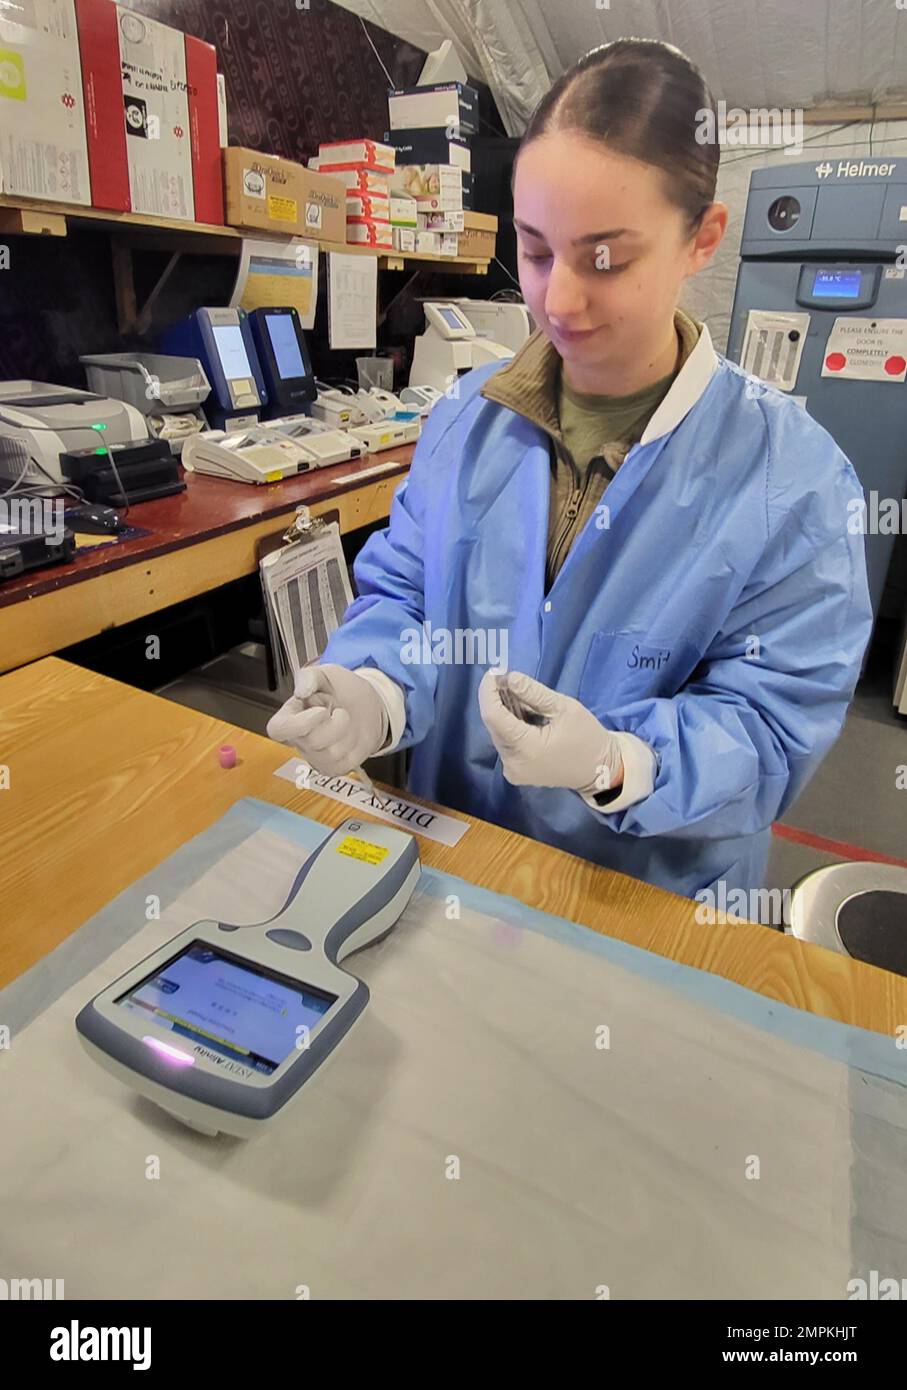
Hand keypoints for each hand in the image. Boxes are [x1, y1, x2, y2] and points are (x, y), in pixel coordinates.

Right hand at [266, 664, 388, 776]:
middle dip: (335, 723)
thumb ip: (310, 677)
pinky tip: (351, 736)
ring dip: (348, 733)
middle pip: (312, 742)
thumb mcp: (325, 674)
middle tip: (340, 710)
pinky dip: (355, 747)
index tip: (321, 711)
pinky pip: (344, 763)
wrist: (369, 704)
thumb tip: (301, 691)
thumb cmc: (342, 690)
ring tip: (346, 722)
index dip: (299, 724)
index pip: (278, 729)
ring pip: (331, 754)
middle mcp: (299, 740)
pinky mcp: (333, 768)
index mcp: (290, 716)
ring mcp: (316, 757)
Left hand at [478, 669, 623, 791]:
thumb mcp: (564, 708)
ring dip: (504, 711)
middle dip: (497, 699)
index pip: (493, 716)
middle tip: (507, 678)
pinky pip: (506, 742)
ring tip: (516, 691)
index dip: (488, 691)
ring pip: (498, 732)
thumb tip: (510, 677)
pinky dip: (510, 724)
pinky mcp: (515, 771)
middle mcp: (513, 763)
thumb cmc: (587, 738)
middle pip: (494, 724)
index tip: (493, 672)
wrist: (600, 770)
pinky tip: (521, 710)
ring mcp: (513, 770)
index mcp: (526, 748)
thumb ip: (534, 693)